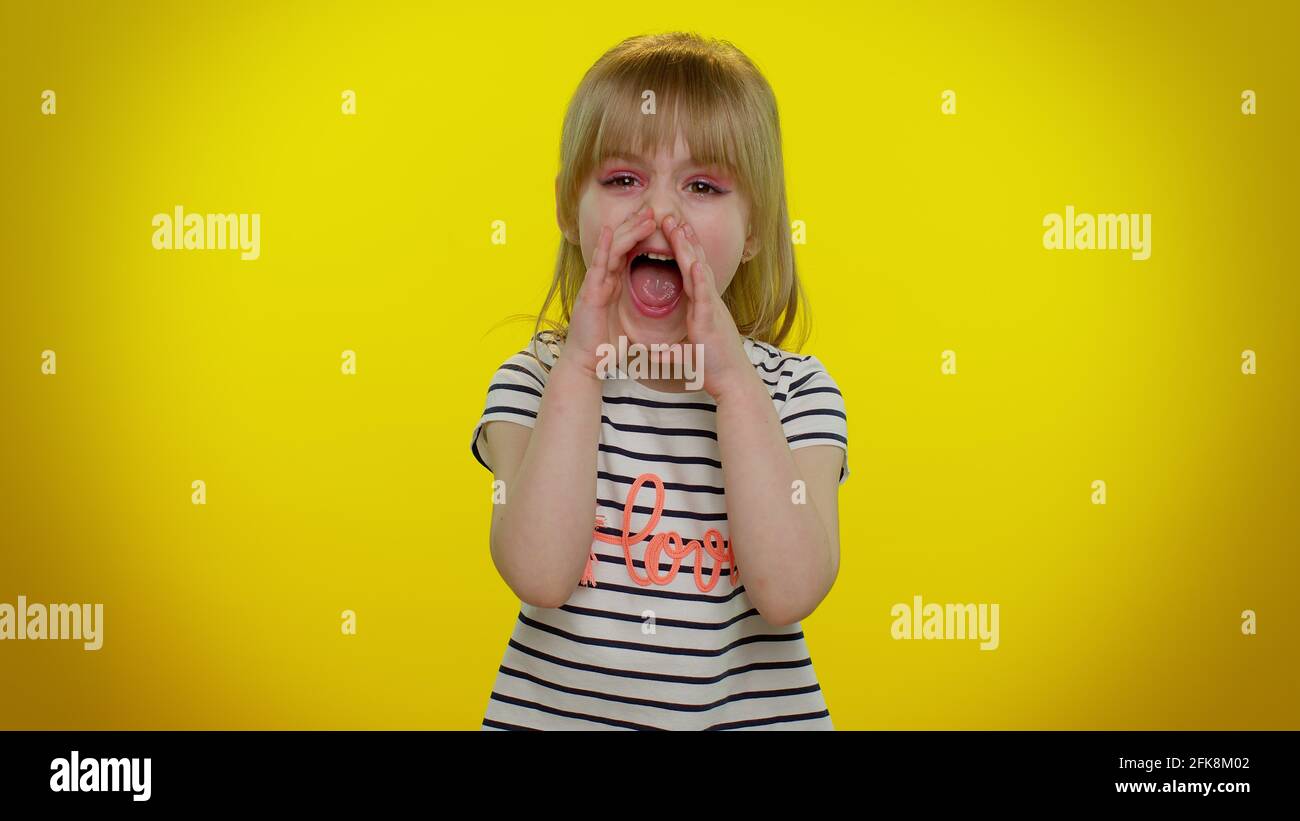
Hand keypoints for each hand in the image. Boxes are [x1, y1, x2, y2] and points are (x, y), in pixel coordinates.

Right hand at [563, 205, 656, 377]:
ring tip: (646, 215)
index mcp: (612, 286)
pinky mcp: (590, 293)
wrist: (586, 364)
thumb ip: (638, 316)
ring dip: (629, 231)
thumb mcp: (628, 326)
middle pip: (620, 246)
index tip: (656, 222)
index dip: (639, 236)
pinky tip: (611, 230)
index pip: (627, 254)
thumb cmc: (605, 348)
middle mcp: (603, 281)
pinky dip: (604, 247)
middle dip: (636, 226)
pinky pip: (598, 265)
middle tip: (654, 210)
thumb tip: (657, 318)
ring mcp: (595, 285)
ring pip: (612, 250)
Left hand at [662, 214, 753, 399]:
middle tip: (671, 216)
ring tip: (679, 227)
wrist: (732, 381)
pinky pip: (705, 296)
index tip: (672, 230)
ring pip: (698, 272)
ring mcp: (711, 309)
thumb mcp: (686, 353)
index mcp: (702, 305)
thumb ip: (670, 349)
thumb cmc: (713, 367)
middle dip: (683, 238)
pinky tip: (695, 263)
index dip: (682, 249)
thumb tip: (654, 351)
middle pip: (694, 262)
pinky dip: (700, 279)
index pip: (690, 270)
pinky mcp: (711, 321)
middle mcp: (708, 301)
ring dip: (689, 249)